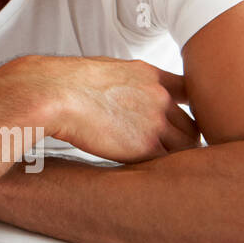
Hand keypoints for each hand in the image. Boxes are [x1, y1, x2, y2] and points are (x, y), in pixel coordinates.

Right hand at [0, 55, 197, 163]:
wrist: (52, 93)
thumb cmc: (63, 81)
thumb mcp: (101, 69)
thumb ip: (121, 80)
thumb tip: (115, 88)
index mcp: (147, 74)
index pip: (187, 90)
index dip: (187, 108)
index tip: (182, 119)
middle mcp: (158, 96)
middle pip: (191, 124)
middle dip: (183, 138)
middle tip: (171, 152)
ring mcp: (155, 120)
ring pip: (187, 145)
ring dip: (176, 156)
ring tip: (164, 168)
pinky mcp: (146, 145)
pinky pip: (169, 162)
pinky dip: (162, 169)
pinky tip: (152, 173)